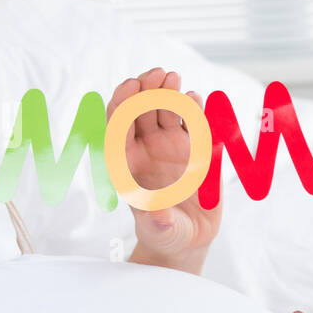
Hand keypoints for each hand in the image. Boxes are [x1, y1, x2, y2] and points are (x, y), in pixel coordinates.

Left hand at [111, 67, 221, 272]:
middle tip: (157, 75)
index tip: (130, 87)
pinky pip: (191, 120)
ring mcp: (170, 145)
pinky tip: (194, 97)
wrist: (188, 238)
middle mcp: (146, 149)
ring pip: (164, 110)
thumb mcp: (160, 230)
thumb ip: (157, 220)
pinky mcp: (194, 147)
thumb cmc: (164, 234)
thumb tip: (157, 213)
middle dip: (146, 90)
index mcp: (127, 163)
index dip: (121, 104)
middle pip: (141, 111)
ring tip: (174, 77)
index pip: (118, 127)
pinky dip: (193, 107)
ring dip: (167, 92)